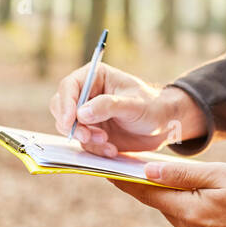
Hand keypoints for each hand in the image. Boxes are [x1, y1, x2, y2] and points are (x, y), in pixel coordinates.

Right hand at [49, 61, 203, 157]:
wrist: (164, 126)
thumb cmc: (152, 107)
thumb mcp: (134, 105)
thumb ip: (108, 106)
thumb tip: (81, 113)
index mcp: (95, 77)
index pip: (69, 86)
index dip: (65, 104)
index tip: (70, 121)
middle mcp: (87, 94)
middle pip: (61, 108)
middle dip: (72, 125)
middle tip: (88, 137)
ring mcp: (88, 115)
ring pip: (70, 128)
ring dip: (86, 139)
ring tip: (107, 142)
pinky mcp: (92, 132)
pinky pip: (83, 143)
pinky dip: (95, 149)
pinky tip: (112, 149)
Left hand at [110, 161, 225, 226]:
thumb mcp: (219, 172)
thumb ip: (181, 174)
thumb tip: (147, 171)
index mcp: (190, 212)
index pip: (148, 195)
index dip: (127, 182)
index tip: (107, 172)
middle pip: (167, 206)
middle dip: (165, 189)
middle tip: (169, 170)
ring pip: (182, 218)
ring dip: (187, 203)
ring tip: (211, 190)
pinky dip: (201, 217)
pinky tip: (221, 208)